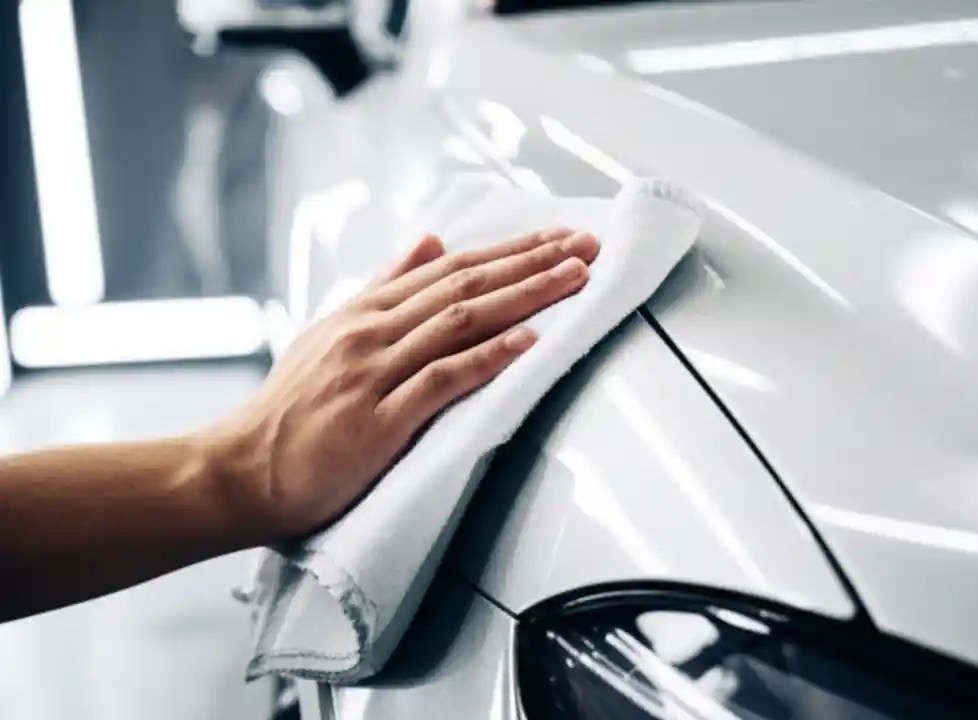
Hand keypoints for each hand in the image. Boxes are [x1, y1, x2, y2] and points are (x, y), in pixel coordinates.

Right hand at [205, 228, 598, 541]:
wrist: (237, 471)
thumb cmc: (288, 413)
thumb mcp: (331, 334)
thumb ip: (384, 288)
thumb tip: (430, 240)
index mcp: (365, 311)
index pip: (451, 267)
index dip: (510, 250)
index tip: (558, 236)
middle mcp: (371, 331)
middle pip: (465, 284)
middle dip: (532, 262)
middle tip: (586, 246)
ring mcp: (373, 372)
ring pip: (461, 321)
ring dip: (524, 297)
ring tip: (573, 280)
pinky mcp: (377, 420)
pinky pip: (441, 380)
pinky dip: (487, 358)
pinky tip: (527, 343)